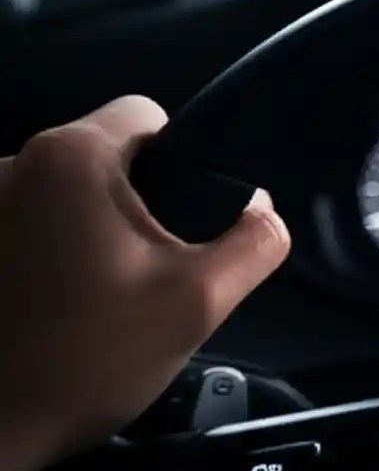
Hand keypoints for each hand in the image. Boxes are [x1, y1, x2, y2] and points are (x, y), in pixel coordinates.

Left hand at [0, 96, 290, 470]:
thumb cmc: (93, 356)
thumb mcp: (201, 301)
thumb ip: (255, 243)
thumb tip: (262, 210)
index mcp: (70, 157)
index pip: (148, 114)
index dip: (184, 161)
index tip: (187, 222)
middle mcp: (13, 163)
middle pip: (105, 154)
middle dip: (138, 201)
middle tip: (153, 270)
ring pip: (66, 192)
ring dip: (91, 226)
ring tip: (104, 293)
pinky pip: (31, 222)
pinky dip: (53, 249)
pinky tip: (61, 303)